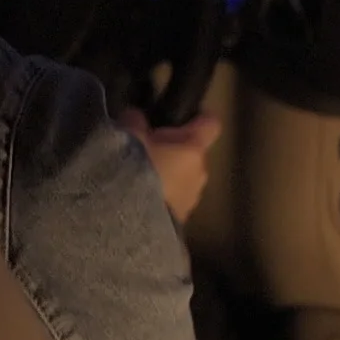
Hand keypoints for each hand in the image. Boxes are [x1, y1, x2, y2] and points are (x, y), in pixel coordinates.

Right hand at [118, 108, 221, 223]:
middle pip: (193, 153)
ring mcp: (193, 199)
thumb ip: (136, 121)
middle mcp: (201, 172)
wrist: (129, 223)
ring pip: (185, 178)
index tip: (180, 117)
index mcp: (193, 149)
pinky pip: (175, 198)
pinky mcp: (181, 220)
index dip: (197, 117)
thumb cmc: (135, 172)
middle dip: (175, 151)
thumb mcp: (129, 136)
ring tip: (140, 179)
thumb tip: (138, 116)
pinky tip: (140, 200)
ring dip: (169, 176)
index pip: (210, 123)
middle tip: (147, 151)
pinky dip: (163, 196)